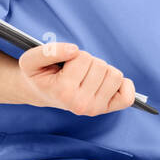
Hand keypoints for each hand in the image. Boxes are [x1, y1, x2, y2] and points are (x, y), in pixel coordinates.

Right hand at [18, 42, 135, 115]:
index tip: (63, 65)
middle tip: (73, 72)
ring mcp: (96, 109)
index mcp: (64, 92)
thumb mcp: (31, 60)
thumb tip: (73, 50)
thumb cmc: (39, 75)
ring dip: (102, 71)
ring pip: (115, 75)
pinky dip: (123, 85)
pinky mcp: (107, 109)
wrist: (41, 92)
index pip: (83, 57)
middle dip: (88, 62)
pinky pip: (127, 96)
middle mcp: (81, 105)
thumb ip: (48, 51)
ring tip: (85, 77)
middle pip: (101, 65)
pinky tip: (105, 83)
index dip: (73, 54)